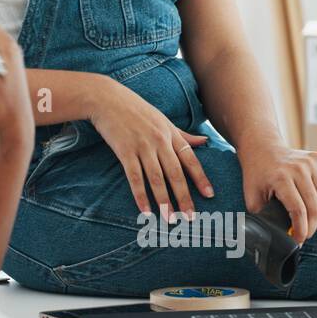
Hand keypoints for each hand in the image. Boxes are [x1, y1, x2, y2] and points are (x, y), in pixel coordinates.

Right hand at [87, 79, 212, 217]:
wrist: (106, 98)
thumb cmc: (135, 109)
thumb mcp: (162, 118)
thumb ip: (183, 134)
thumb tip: (205, 142)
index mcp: (170, 133)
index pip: (190, 159)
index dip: (200, 178)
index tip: (210, 195)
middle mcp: (159, 140)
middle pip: (175, 173)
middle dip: (184, 197)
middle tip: (190, 217)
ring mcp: (141, 146)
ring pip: (156, 178)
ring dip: (164, 201)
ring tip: (169, 219)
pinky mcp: (124, 150)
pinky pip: (134, 177)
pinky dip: (140, 195)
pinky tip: (145, 210)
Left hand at [239, 144, 316, 242]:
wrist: (262, 149)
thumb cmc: (257, 175)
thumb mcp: (252, 197)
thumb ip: (263, 216)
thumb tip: (275, 235)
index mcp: (281, 178)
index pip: (298, 210)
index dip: (301, 230)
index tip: (299, 240)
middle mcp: (298, 168)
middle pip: (315, 207)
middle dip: (312, 226)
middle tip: (305, 233)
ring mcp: (311, 162)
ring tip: (312, 221)